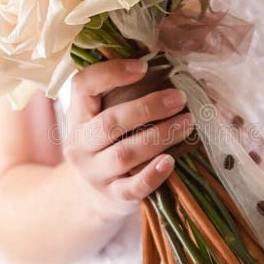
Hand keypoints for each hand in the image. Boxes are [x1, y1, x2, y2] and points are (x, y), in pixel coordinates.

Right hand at [63, 57, 194, 219]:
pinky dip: (152, 175)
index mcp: (77, 116)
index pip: (83, 86)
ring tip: (187, 123)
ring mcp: (95, 173)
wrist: (87, 196)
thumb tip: (166, 66)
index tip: (143, 66)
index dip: (110, 73)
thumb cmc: (104, 145)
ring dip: (159, 136)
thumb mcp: (98, 118)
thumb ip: (119, 96)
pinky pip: (132, 188)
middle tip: (180, 98)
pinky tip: (170, 162)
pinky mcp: (112, 196)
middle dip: (147, 108)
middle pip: (110, 123)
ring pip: (125, 154)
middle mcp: (80, 144)